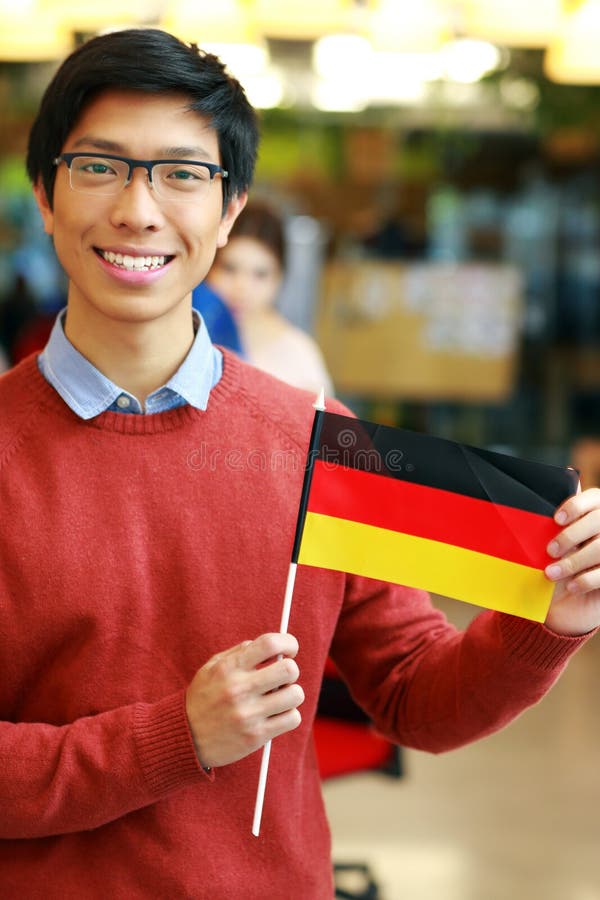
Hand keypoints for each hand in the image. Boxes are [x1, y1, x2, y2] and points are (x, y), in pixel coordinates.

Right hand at [185, 633, 303, 767]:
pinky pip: (292, 718)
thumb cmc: (203, 698)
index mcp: (229, 668)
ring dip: (291, 695)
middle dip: (291, 671)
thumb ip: (239, 654)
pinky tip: (276, 715)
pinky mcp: (255, 736)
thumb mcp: (212, 668)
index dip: (288, 642)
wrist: (185, 738)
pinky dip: (289, 715)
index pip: (270, 644)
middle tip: (282, 678)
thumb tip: (272, 646)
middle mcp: (239, 689)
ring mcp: (248, 714)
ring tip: (278, 698)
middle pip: (289, 670)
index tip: (290, 649)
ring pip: (295, 695)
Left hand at [545, 487, 599, 635]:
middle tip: (550, 550)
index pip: (593, 498)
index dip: (575, 506)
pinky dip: (587, 580)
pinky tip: (572, 586)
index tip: (556, 520)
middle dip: (571, 535)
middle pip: (597, 520)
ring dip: (574, 561)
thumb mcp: (553, 545)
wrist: (568, 605)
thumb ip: (551, 526)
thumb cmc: (558, 565)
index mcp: (595, 513)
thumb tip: (532, 508)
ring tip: (552, 573)